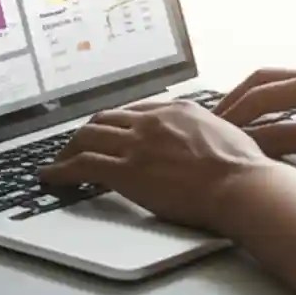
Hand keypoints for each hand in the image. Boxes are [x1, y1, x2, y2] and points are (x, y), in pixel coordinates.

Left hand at [38, 101, 274, 231]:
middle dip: (87, 132)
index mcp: (178, 110)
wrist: (241, 184)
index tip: (108, 132)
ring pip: (88, 137)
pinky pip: (83, 165)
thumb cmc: (243, 168)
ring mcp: (137, 143)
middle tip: (77, 144)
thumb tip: (204, 144)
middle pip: (106, 119)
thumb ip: (204, 134)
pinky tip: (52, 176)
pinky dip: (61, 170)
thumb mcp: (225, 135)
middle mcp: (153, 120)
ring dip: (69, 149)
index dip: (116, 123)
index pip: (135, 111)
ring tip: (59, 161)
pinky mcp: (127, 170)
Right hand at [215, 68, 295, 177]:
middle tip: (215, 120)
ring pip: (281, 83)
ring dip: (256, 99)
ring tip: (236, 120)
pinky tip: (272, 121)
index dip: (232, 113)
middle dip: (237, 97)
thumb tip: (244, 141)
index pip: (259, 95)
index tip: (211, 130)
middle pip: (265, 79)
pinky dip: (276, 104)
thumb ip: (283, 138)